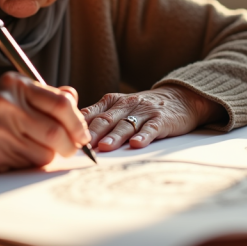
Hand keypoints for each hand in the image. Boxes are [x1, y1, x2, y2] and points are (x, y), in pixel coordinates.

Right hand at [0, 72, 90, 171]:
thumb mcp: (13, 90)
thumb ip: (45, 95)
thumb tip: (74, 100)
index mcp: (15, 85)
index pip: (60, 104)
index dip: (78, 122)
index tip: (82, 133)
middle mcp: (6, 106)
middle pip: (55, 132)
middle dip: (70, 145)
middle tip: (71, 148)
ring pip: (44, 153)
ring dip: (50, 155)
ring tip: (41, 149)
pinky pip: (27, 165)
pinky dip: (31, 163)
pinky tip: (21, 153)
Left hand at [81, 84, 224, 151]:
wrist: (181, 98)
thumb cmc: (143, 108)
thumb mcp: (119, 107)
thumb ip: (98, 117)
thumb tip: (69, 134)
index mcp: (112, 102)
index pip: (92, 113)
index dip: (78, 125)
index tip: (66, 137)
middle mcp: (126, 105)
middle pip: (106, 119)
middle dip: (92, 133)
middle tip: (80, 145)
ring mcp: (144, 112)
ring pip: (126, 124)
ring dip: (114, 136)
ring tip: (104, 147)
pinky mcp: (162, 120)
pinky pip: (151, 128)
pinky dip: (143, 136)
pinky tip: (137, 145)